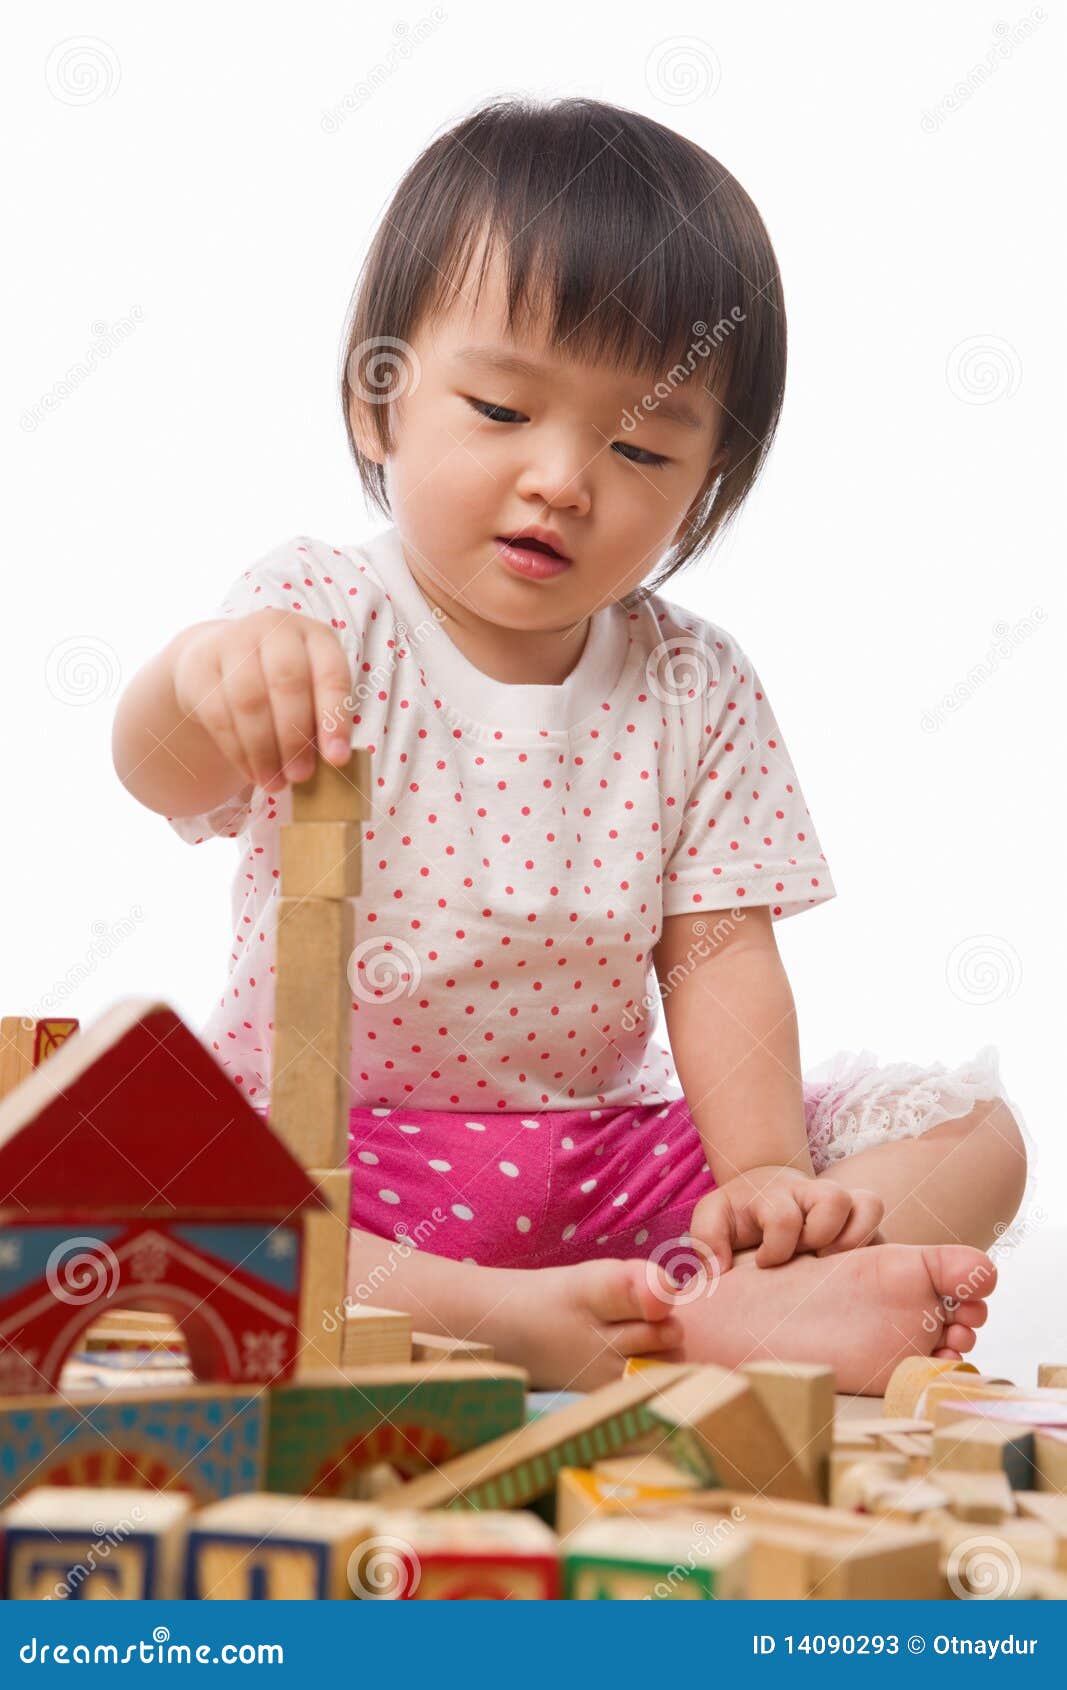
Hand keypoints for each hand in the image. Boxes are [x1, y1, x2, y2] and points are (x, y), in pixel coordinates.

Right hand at [172, 608, 352, 794]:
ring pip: (249, 701)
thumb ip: (321, 719)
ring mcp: (233, 642)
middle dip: (295, 738)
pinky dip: (238, 752)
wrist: (217, 660)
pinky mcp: (200, 666)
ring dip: (264, 751)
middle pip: (287, 684)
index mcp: (314, 635)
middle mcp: (274, 628)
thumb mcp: (309, 689)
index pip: (331, 674)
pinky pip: (219, 715)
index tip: (337, 760)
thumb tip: (330, 763)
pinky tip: (252, 773)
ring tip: (275, 783)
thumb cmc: (278, 684)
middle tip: (301, 776)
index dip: (335, 719)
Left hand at [689, 1163, 884, 1273]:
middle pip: (835, 1199)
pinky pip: (884, 1228)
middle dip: (820, 1234)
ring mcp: (842, 1206)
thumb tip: (716, 1272)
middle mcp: (813, 1194)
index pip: (784, 1216)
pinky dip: (873, 1249)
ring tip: (831, 1262)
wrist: (765, 1191)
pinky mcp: (861, 1224)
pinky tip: (849, 1272)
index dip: (776, 1246)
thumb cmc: (739, 1213)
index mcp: (776, 1195)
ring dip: (855, 1238)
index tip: (764, 1262)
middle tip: (805, 1256)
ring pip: (870, 1204)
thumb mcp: (712, 1218)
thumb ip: (706, 1240)